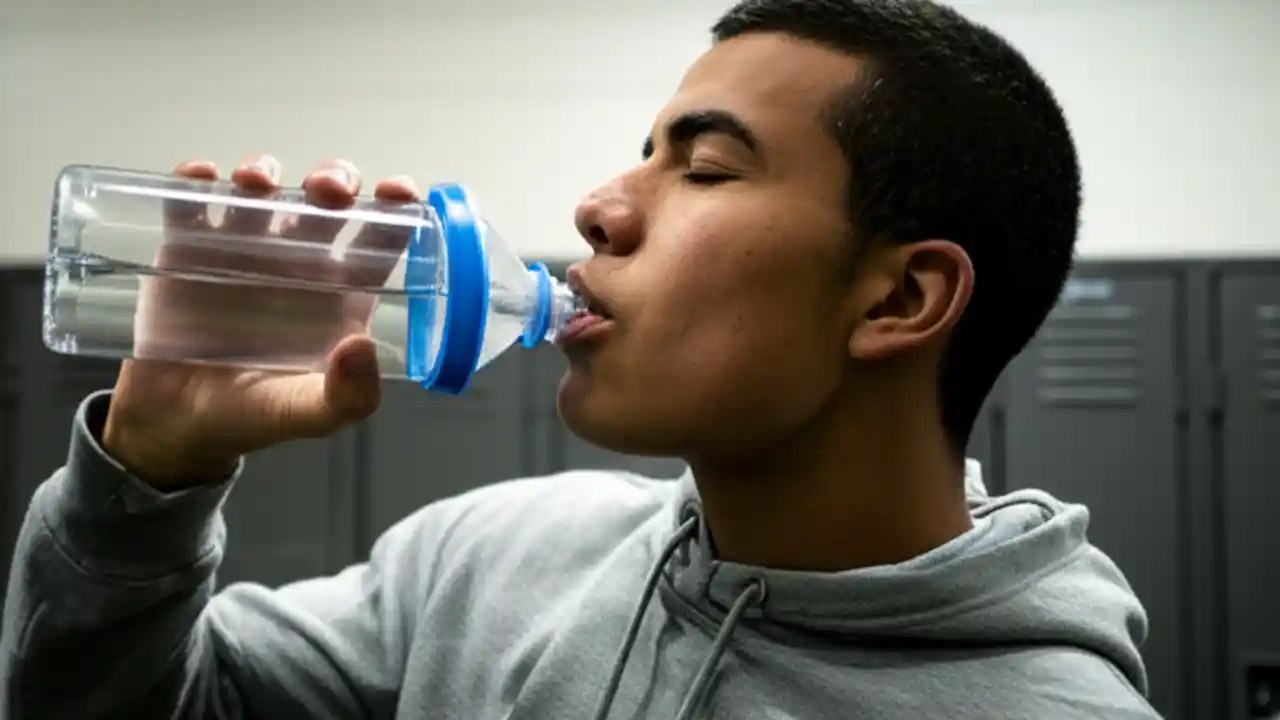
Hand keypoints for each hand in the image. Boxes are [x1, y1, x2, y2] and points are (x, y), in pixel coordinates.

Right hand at [103, 154, 421, 488]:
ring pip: (262, 189)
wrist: (174, 425)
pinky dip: (197, 179)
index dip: (398, 209)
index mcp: (341, 291)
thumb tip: (363, 346)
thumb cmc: (253, 417)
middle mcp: (298, 261)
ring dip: (265, 172)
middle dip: (334, 180)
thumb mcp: (308, 416)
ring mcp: (243, 249)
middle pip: (327, 199)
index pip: (381, 238)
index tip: (401, 192)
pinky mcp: (187, 247)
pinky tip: (202, 178)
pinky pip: (193, 201)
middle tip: (328, 190)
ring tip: (256, 183)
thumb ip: (347, 395)